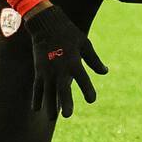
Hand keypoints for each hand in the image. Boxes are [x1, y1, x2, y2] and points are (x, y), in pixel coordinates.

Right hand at [25, 5, 107, 119]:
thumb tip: (105, 72)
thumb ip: (94, 60)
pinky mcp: (39, 70)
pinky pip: (37, 87)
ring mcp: (48, 71)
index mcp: (74, 62)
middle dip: (65, 103)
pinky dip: (36, 98)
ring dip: (50, 105)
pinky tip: (37, 109)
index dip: (88, 91)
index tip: (91, 99)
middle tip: (68, 115)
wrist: (45, 24)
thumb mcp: (85, 44)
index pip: (83, 80)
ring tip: (52, 118)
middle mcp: (60, 69)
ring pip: (48, 92)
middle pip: (62, 89)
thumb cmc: (68, 33)